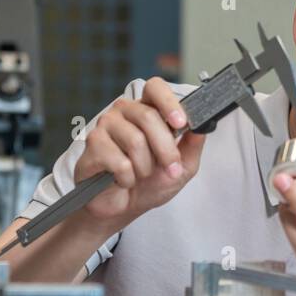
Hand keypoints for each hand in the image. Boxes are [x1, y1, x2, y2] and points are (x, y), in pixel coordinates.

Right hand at [73, 77, 205, 228]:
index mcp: (147, 109)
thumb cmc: (150, 183)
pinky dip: (127, 178)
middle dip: (165, 149)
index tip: (181, 123)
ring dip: (145, 167)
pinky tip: (123, 180)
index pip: (155, 87)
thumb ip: (193, 145)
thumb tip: (203, 125)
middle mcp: (124, 112)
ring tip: (141, 175)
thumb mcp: (182, 166)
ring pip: (135, 140)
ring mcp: (105, 126)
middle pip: (148, 117)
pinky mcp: (92, 146)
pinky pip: (119, 161)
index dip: (168, 102)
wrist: (124, 207)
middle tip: (169, 168)